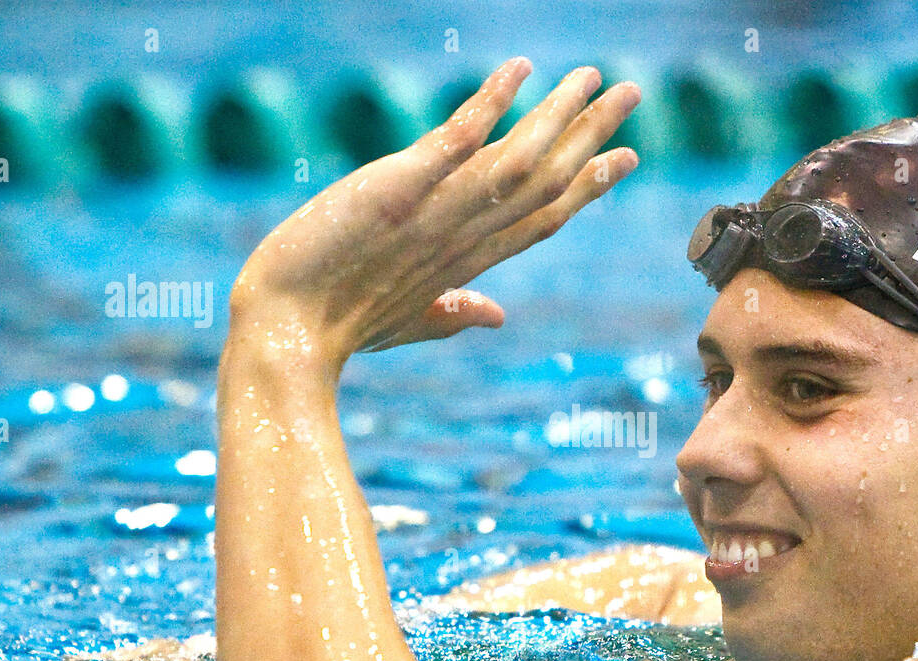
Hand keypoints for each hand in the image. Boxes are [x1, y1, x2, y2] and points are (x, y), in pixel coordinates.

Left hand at [227, 56, 640, 368]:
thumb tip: (498, 315)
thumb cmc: (339, 326)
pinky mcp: (398, 192)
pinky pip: (454, 143)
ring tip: (592, 75)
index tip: (624, 156)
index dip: (587, 186)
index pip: (541, 218)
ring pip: (517, 161)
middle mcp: (464, 236)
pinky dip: (489, 105)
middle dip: (591, 136)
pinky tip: (519, 70)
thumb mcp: (408, 320)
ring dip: (559, 115)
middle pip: (545, 182)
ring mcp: (435, 214)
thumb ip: (456, 310)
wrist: (285, 332)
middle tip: (632, 92)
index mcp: (468, 261)